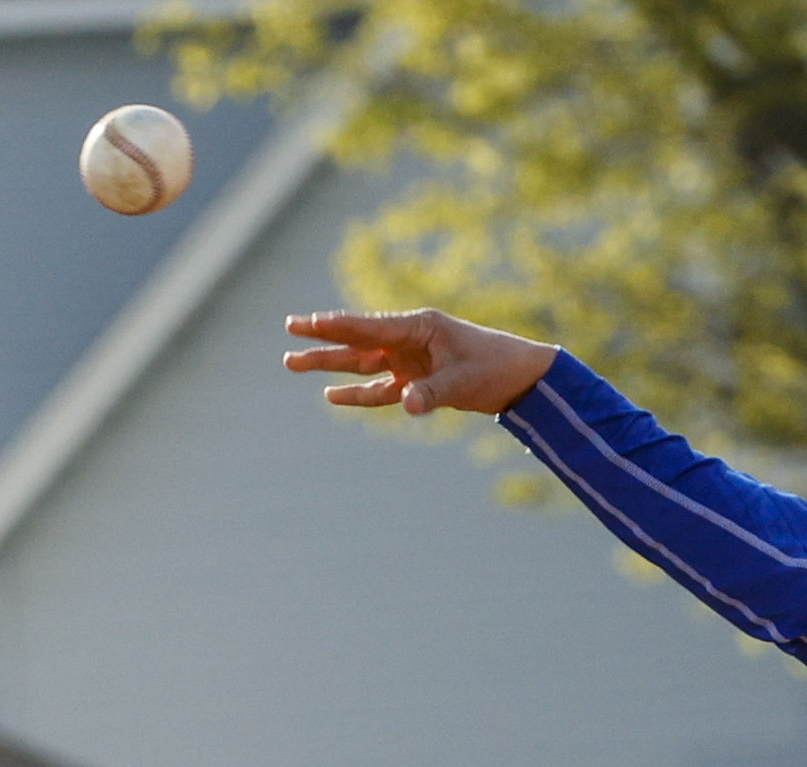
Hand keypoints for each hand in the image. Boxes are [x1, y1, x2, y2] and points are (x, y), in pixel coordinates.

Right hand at [281, 310, 557, 417]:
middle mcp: (408, 342)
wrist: (519, 377)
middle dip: (321, 340)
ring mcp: (409, 363)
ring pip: (361, 364)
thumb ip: (433, 393)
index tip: (306, 322)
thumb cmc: (494, 368)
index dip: (336, 326)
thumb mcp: (464, 380)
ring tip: (293, 364)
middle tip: (287, 331)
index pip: (369, 327)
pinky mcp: (416, 383)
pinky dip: (358, 394)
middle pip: (356, 341)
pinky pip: (380, 390)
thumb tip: (406, 405)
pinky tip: (332, 395)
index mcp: (417, 328)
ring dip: (330, 366)